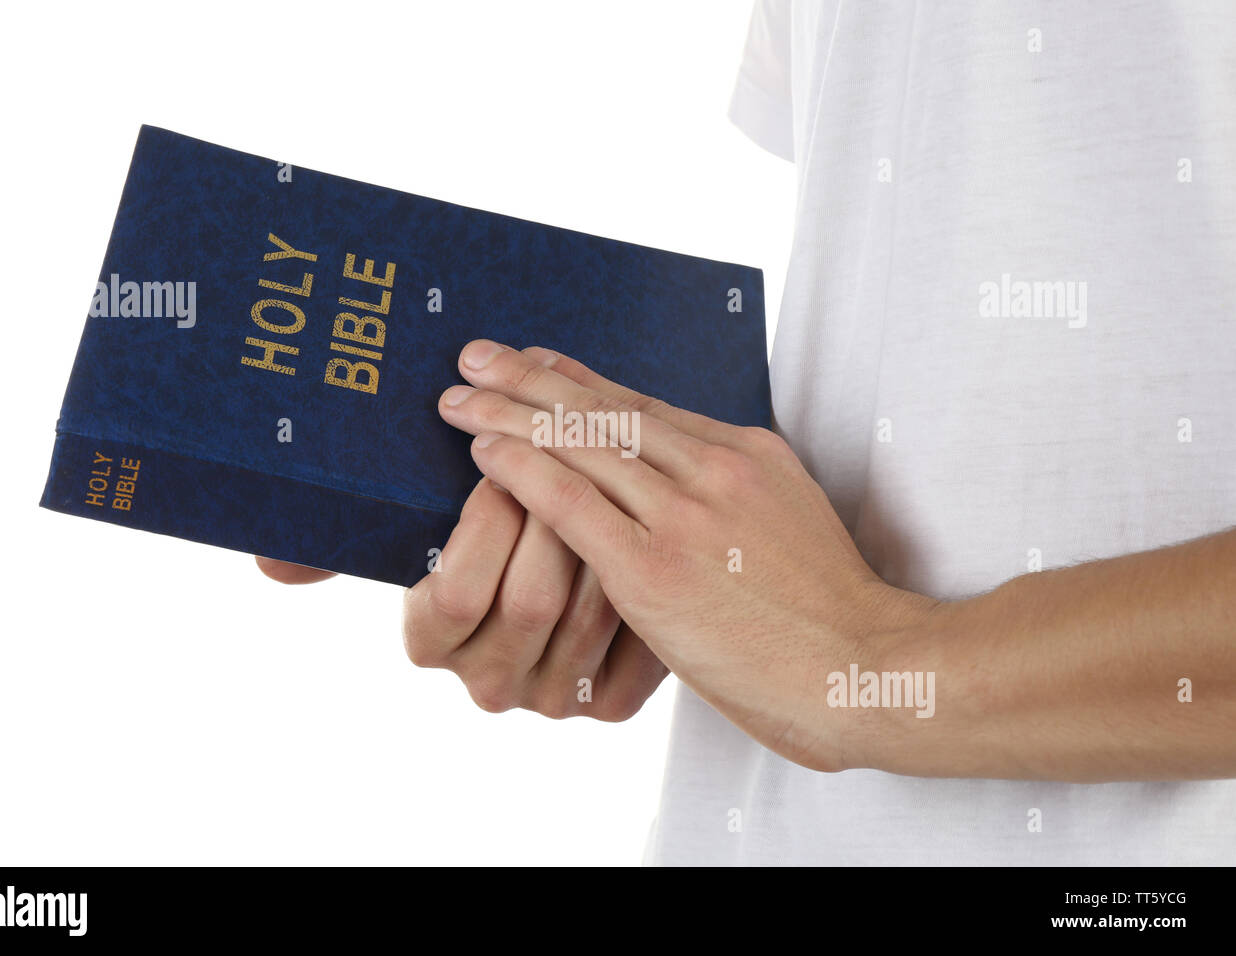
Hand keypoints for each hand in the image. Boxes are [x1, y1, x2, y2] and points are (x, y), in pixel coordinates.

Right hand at [256, 479, 667, 720]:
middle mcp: (489, 682)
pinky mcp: (613, 698)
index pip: (452, 598)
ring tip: (606, 467)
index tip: (494, 458)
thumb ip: (343, 547)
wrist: (590, 563)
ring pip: (590, 607)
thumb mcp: (422, 528)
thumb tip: (267, 565)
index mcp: (433, 644)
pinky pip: (636, 634)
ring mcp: (553, 696)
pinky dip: (643, 567)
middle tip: (563, 447)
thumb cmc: (490, 532)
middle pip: (531, 600)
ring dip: (603, 529)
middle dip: (550, 512)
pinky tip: (640, 517)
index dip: (480, 523)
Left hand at [437, 340, 936, 770]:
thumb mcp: (788, 524)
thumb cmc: (828, 615)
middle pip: (603, 409)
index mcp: (747, 455)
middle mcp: (713, 470)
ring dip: (509, 415)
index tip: (537, 362)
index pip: (644, 404)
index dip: (580, 380)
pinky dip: (522, 469)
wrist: (866, 670)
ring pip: (580, 443)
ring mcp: (684, 516)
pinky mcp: (654, 569)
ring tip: (459, 399)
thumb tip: (675, 491)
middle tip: (477, 358)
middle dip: (530, 379)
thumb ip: (729, 499)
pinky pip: (572, 502)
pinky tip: (484, 453)